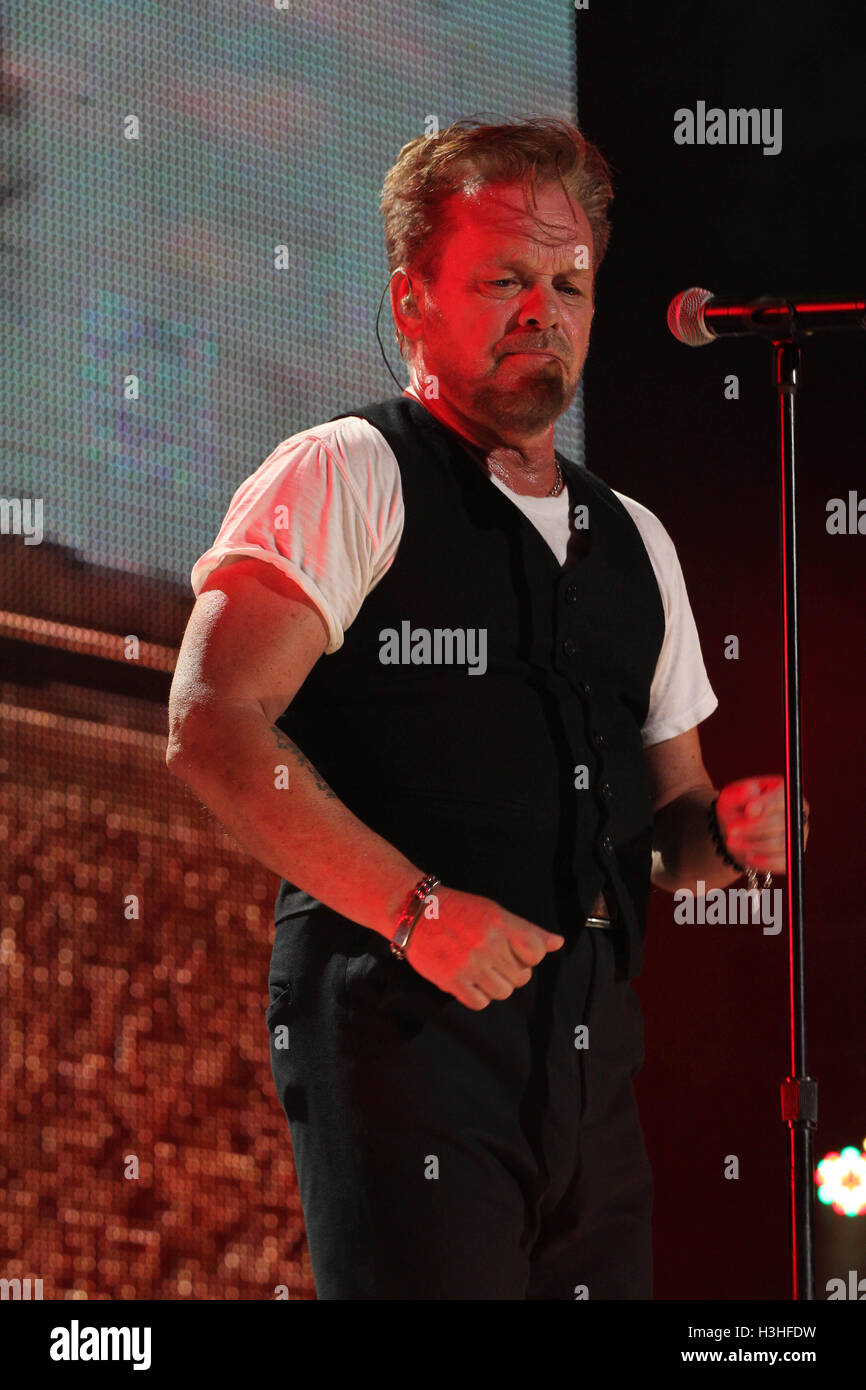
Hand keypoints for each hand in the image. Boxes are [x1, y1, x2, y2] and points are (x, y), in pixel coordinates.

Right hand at [403, 884, 564, 1009]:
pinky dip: (478, 996)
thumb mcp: (494, 911)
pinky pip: (480, 1003)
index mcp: (500, 923)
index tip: (516, 953)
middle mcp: (487, 943)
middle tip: (494, 961)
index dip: (530, 957)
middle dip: (511, 972)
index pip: (536, 951)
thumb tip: (558, 943)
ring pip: (503, 992)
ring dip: (495, 986)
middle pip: (521, 976)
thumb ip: (526, 930)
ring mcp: (470, 964)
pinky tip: (469, 982)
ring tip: (481, 972)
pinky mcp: (452, 981)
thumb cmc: (457, 911)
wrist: (414, 913)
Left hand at [716, 775, 809, 875]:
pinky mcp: (793, 855)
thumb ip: (740, 793)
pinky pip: (783, 862)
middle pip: (782, 822)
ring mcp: (797, 835)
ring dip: (753, 845)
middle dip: (754, 828)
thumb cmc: (735, 809)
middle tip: (731, 831)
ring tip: (731, 844)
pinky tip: (747, 857)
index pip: (781, 797)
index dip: (767, 804)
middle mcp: (796, 812)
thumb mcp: (731, 797)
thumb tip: (751, 791)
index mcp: (784, 791)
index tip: (748, 811)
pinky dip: (763, 861)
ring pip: (780, 844)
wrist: (736, 831)